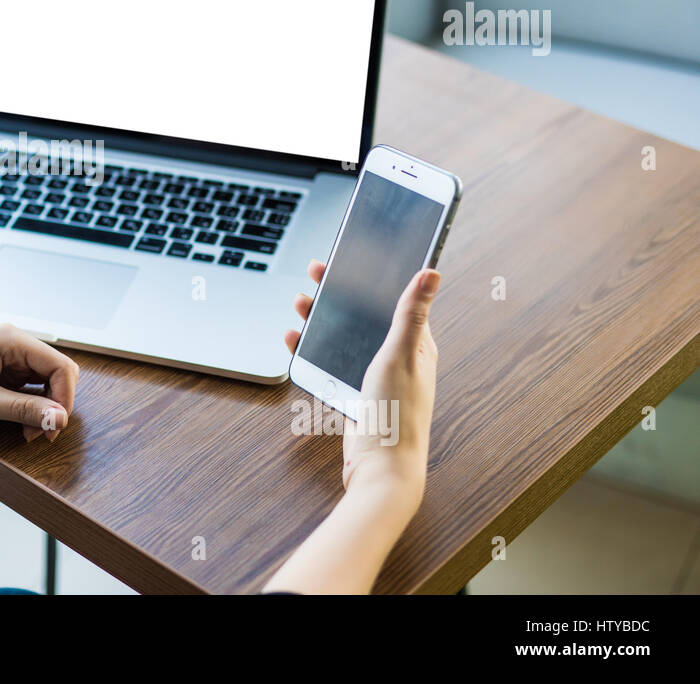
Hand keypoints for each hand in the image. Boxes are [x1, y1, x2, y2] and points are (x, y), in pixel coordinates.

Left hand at [0, 323, 78, 442]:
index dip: (65, 399)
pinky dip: (26, 408)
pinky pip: (24, 388)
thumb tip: (61, 420)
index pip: (61, 366)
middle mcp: (10, 343)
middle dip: (55, 404)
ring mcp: (2, 357)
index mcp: (10, 338)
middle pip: (55, 373)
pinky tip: (15, 424)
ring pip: (41, 383)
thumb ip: (23, 410)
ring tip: (24, 433)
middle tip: (38, 434)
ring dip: (40, 409)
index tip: (54, 430)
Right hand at [284, 260, 440, 504]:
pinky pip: (331, 363)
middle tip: (316, 274)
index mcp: (417, 346)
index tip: (348, 258)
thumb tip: (432, 272)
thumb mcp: (401, 355)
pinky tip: (296, 340)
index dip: (372, 278)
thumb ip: (411, 314)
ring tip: (301, 305)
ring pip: (345, 338)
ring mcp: (375, 377)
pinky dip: (312, 348)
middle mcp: (398, 359)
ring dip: (322, 319)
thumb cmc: (397, 415)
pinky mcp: (355, 393)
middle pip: (364, 316)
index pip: (396, 300)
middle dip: (339, 294)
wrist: (380, 470)